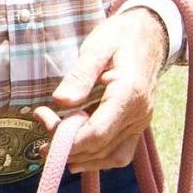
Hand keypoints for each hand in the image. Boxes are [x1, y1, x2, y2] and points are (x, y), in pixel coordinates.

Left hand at [38, 9, 167, 172]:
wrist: (150, 34)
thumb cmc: (121, 36)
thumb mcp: (97, 47)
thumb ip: (79, 76)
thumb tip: (60, 101)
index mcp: (129, 93)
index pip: (98, 132)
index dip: (68, 140)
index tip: (44, 126)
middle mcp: (138, 113)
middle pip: (100, 146)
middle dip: (67, 146)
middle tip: (42, 124)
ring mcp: (140, 121)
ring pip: (112, 156)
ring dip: (80, 157)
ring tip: (51, 147)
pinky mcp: (137, 124)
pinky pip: (120, 152)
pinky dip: (97, 158)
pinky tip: (75, 154)